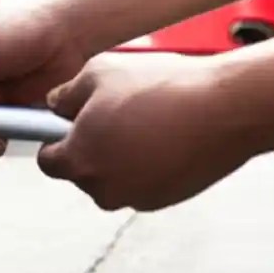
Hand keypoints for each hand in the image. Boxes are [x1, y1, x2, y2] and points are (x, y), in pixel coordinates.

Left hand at [37, 53, 256, 211]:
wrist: (225, 109)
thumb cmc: (159, 87)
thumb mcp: (98, 72)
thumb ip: (66, 94)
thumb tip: (56, 105)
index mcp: (78, 161)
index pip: (48, 161)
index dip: (56, 139)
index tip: (70, 123)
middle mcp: (103, 189)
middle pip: (83, 170)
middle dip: (92, 146)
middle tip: (116, 113)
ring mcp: (136, 198)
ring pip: (115, 177)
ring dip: (122, 156)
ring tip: (147, 120)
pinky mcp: (166, 200)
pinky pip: (145, 181)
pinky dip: (149, 164)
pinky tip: (168, 135)